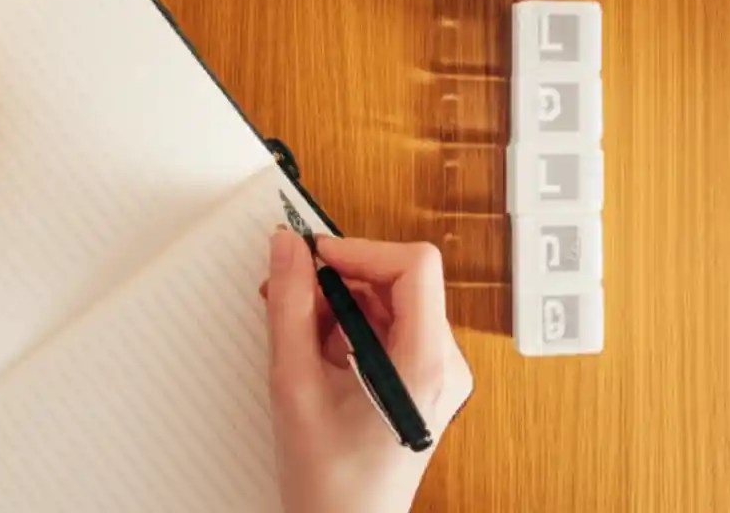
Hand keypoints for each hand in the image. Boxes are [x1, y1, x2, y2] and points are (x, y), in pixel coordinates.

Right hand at [263, 232, 472, 512]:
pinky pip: (386, 328)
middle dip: (339, 276)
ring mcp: (434, 372)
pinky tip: (309, 342)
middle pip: (399, 282)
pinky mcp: (419, 379)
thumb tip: (287, 248)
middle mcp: (443, 364)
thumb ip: (290, 307)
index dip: (360, 249)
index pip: (414, 266)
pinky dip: (346, 324)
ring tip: (290, 318)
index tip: (315, 255)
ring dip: (337, 301)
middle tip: (287, 284)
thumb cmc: (330, 481)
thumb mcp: (295, 384)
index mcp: (425, 365)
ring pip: (389, 302)